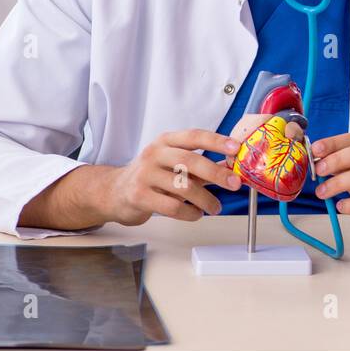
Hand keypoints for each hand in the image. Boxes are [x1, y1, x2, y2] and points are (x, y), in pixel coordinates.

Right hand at [104, 128, 242, 225]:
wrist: (113, 192)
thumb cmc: (151, 176)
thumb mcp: (173, 163)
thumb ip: (201, 165)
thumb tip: (231, 167)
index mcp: (166, 141)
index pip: (194, 136)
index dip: (216, 141)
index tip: (236, 148)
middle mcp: (154, 154)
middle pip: (190, 161)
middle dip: (216, 173)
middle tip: (234, 184)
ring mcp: (144, 174)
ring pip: (183, 186)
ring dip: (205, 199)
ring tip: (215, 207)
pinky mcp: (139, 196)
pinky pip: (172, 206)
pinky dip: (190, 213)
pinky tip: (196, 214)